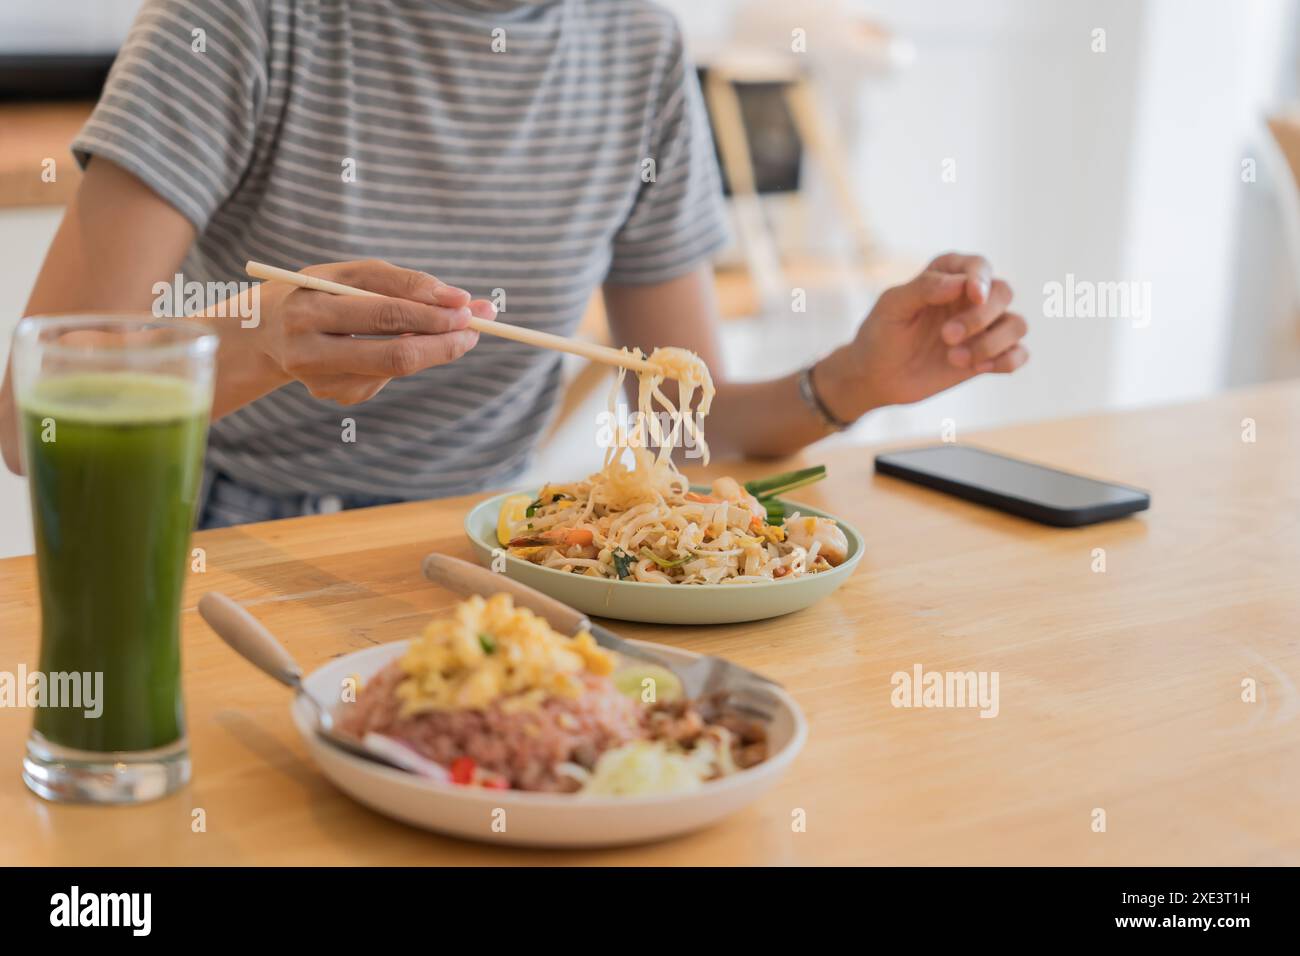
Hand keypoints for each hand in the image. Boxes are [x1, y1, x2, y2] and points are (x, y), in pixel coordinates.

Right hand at [236, 259, 495, 405]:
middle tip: (477, 328)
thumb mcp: (348, 273)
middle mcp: (308, 350)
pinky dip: (398, 360)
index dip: (431, 313)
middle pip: (393, 355)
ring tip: (443, 330)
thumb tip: (461, 301)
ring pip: (394, 371)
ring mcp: (318, 381)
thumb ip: (403, 283)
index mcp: (309, 308)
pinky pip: (384, 379)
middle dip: (443, 342)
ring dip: (429, 350)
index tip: (469, 308)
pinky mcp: (331, 395)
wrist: (264, 331)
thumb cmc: (318, 291)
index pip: (384, 313)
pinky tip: (379, 345)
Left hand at [815, 251, 1028, 418]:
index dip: (981, 278)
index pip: (979, 266)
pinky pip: (1020, 354)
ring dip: (992, 343)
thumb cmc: (881, 334)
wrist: (876, 376)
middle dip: (981, 316)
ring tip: (955, 359)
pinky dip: (1008, 361)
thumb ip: (924, 288)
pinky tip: (978, 369)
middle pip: (1004, 293)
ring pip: (1017, 324)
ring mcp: (983, 328)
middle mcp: (971, 299)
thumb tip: (962, 283)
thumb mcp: (892, 306)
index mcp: (948, 276)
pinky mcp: (988, 356)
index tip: (973, 295)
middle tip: (946, 336)